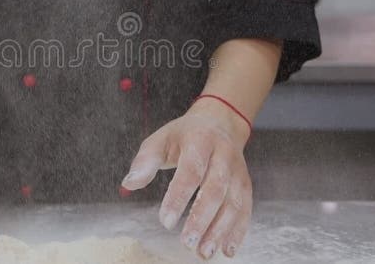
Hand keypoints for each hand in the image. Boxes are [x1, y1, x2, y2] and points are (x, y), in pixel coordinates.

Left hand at [122, 98, 252, 259]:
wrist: (219, 123)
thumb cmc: (184, 136)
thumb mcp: (161, 139)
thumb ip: (145, 161)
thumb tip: (129, 183)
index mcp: (200, 141)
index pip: (191, 171)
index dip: (178, 197)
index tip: (165, 221)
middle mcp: (223, 155)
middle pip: (215, 189)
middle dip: (201, 218)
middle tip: (186, 242)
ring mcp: (238, 170)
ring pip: (233, 203)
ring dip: (220, 230)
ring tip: (204, 252)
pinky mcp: (245, 184)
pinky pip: (245, 209)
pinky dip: (237, 231)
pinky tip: (226, 250)